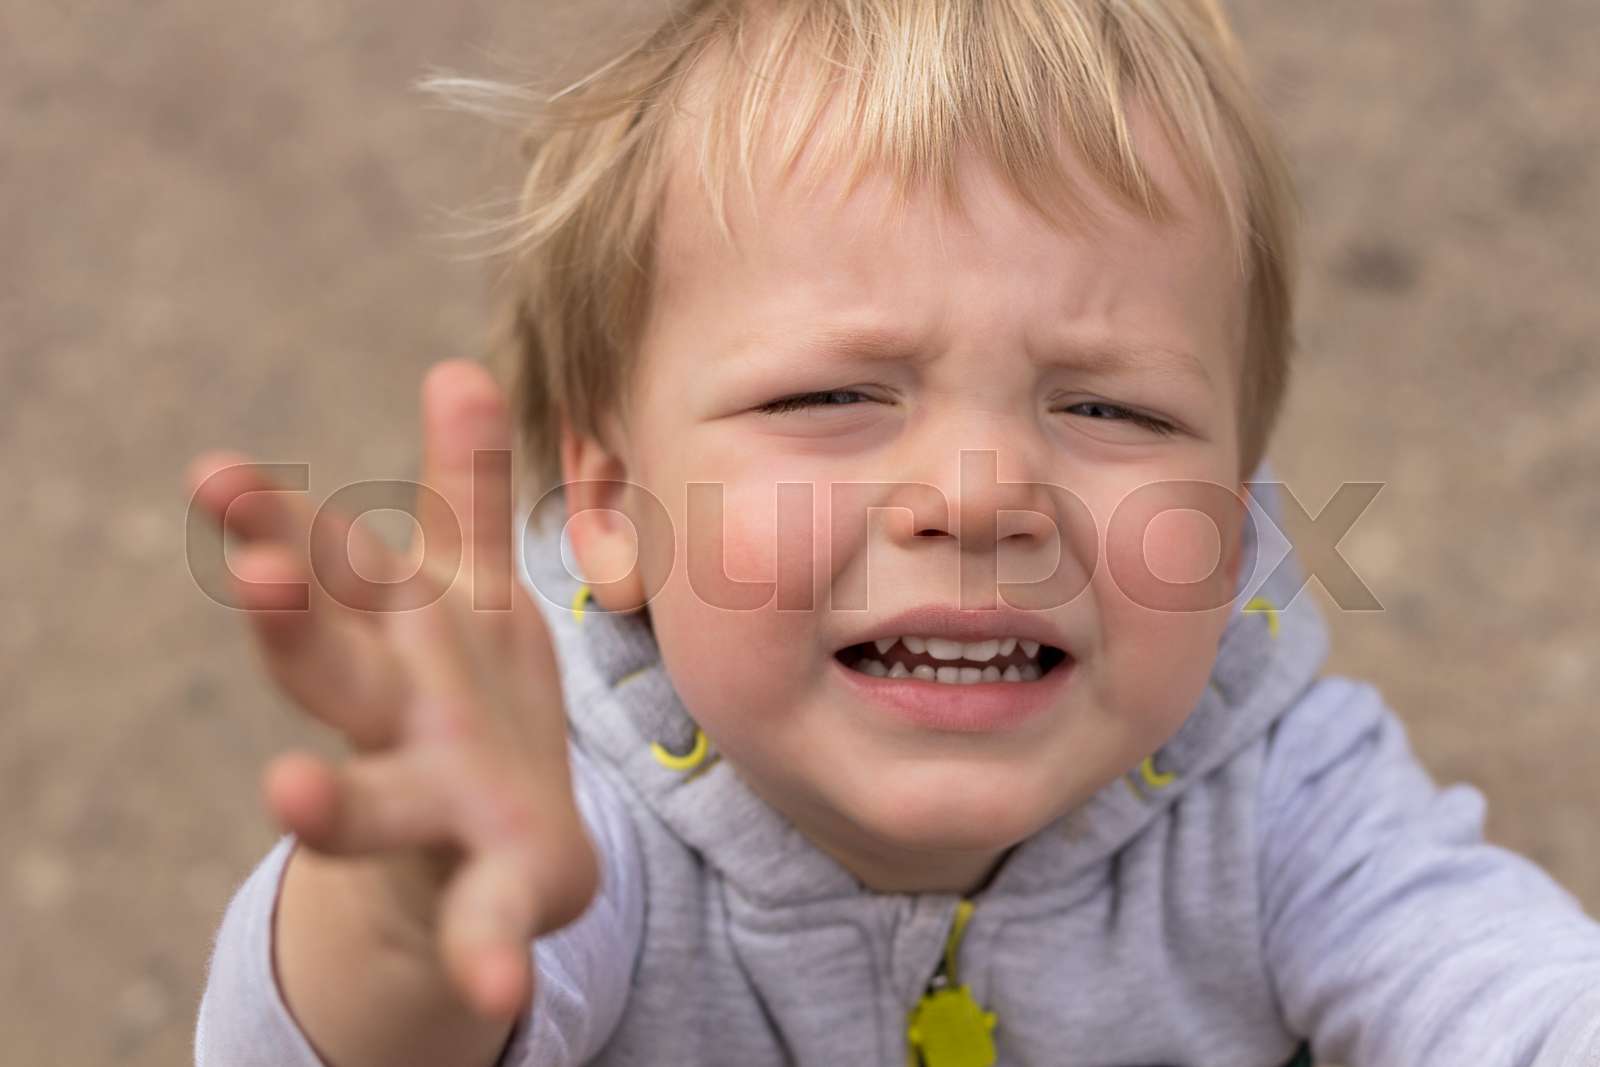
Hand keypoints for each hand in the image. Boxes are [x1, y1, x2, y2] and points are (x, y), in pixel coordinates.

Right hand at [187, 360, 597, 1021]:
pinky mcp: (490, 888)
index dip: (274, 522)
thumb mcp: (470, 588)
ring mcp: (430, 808)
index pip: (328, 569)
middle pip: (325, 669)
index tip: (210, 474)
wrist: (489, 837)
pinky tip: (499, 993)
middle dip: (288, 623)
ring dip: (329, 803)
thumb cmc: (463, 688)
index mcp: (395, 636)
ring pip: (371, 804)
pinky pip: (485, 926)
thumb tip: (460, 364)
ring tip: (289, 796)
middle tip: (253, 573)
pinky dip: (488, 958)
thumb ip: (465, 489)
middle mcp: (391, 720)